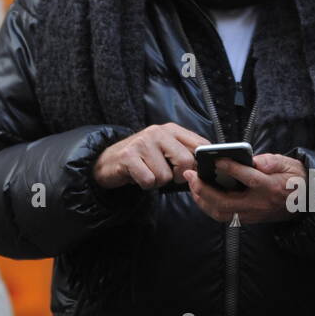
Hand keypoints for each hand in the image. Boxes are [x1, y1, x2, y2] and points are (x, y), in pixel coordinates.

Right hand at [93, 123, 211, 190]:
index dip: (200, 163)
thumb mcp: (166, 150)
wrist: (108, 161)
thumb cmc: (143, 159)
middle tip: (166, 174)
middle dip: (178, 176)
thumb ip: (186, 153)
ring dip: (158, 181)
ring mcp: (143, 143)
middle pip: (185, 161)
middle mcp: (158, 132)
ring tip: (148, 172)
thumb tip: (205, 168)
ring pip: (165, 175)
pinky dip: (145, 185)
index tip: (192, 171)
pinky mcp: (129, 156)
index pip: (200, 144)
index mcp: (171, 129)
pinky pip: (149, 181)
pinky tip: (139, 176)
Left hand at [185, 152, 306, 223]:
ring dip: (202, 200)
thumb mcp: (289, 164)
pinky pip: (224, 217)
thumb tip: (254, 160)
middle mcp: (259, 204)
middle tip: (190, 175)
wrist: (305, 202)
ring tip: (192, 185)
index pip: (248, 178)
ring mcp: (252, 214)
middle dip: (203, 189)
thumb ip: (272, 161)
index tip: (217, 160)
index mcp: (271, 187)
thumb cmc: (295, 179)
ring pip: (221, 212)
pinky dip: (209, 207)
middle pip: (225, 201)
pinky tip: (201, 196)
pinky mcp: (248, 220)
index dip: (231, 168)